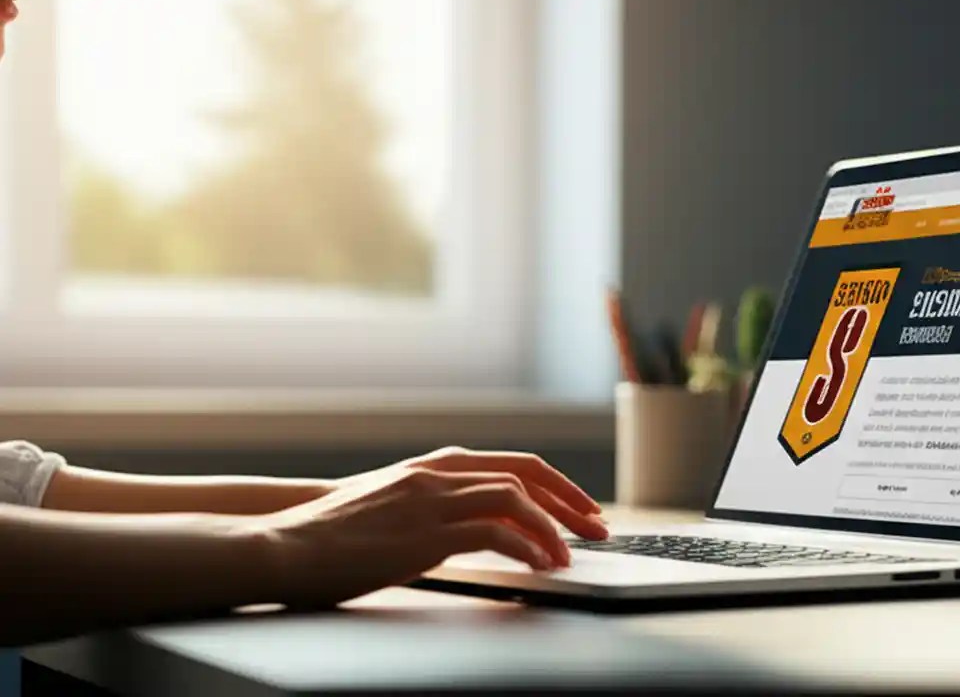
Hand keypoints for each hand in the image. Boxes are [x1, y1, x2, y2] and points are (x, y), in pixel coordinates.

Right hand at [341, 446, 607, 542]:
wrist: (287, 541)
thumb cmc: (337, 531)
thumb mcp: (395, 506)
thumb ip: (438, 507)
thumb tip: (481, 529)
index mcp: (437, 466)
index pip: (516, 464)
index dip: (558, 485)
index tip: (583, 509)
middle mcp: (440, 475)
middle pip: (525, 475)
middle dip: (569, 502)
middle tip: (599, 527)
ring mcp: (431, 501)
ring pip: (514, 499)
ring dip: (552, 528)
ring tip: (570, 555)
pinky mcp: (423, 533)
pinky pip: (493, 533)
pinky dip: (526, 547)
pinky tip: (540, 566)